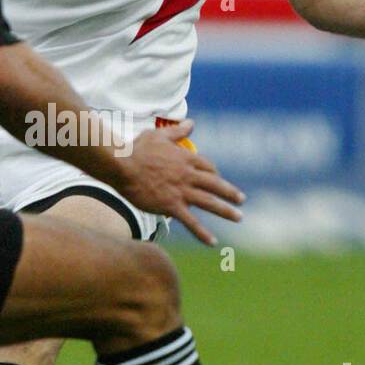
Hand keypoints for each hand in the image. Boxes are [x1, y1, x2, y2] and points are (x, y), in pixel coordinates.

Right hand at [114, 121, 243, 245]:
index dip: (214, 173)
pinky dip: (202, 233)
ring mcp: (182, 192)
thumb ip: (177, 131)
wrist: (122, 166)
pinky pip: (191, 222)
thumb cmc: (136, 149)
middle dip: (230, 192)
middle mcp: (188, 175)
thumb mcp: (159, 135)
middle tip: (241, 199)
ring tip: (238, 217)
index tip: (216, 178)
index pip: (207, 167)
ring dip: (226, 210)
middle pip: (215, 184)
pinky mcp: (172, 206)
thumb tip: (191, 122)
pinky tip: (213, 242)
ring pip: (209, 202)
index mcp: (186, 158)